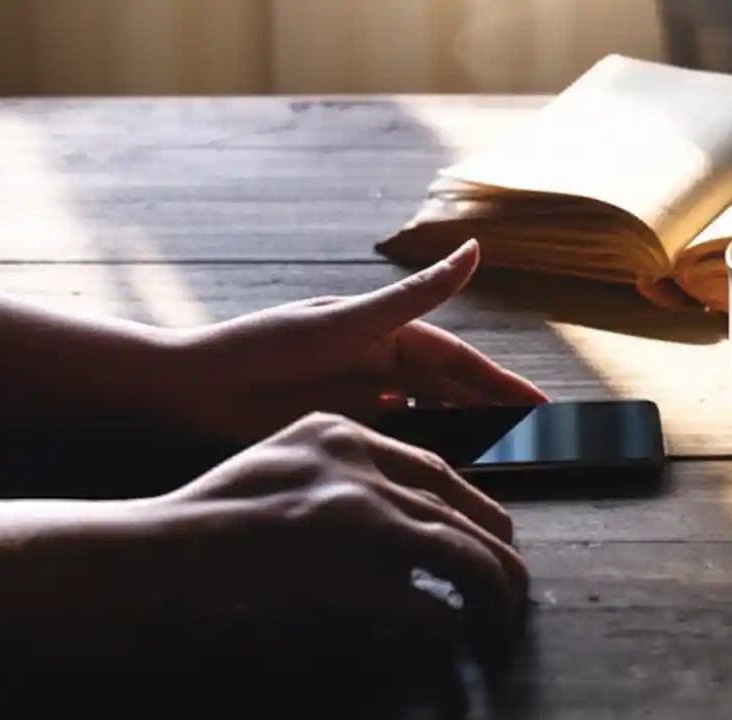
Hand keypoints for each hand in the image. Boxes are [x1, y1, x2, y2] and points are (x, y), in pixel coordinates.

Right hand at [152, 411, 527, 644]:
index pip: (437, 466)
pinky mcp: (361, 567)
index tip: (493, 531)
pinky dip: (459, 622)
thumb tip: (390, 521)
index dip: (472, 504)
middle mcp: (363, 463)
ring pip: (469, 551)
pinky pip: (439, 599)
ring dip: (496, 590)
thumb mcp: (276, 472)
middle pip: (465, 507)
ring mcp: (366, 511)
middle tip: (512, 583)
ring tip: (503, 619)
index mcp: (340, 433)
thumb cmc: (202, 525)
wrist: (151, 556)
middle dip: (498, 550)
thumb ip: (335, 484)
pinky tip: (464, 640)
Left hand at [172, 239, 547, 442]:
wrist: (191, 388)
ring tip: (500, 456)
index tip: (541, 405)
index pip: (457, 361)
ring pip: (426, 416)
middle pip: (448, 390)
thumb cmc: (263, 346)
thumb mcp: (346, 321)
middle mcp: (376, 363)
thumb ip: (413, 295)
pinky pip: (393, 438)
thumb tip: (474, 251)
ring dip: (462, 431)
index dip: (500, 383)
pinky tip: (441, 465)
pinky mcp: (336, 424)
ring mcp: (358, 396)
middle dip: (491, 410)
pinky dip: (420, 449)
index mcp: (383, 332)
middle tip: (535, 439)